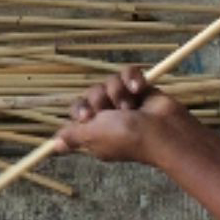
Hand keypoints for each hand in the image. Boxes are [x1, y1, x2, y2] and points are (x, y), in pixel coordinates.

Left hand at [54, 67, 197, 165]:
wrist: (165, 132)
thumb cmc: (128, 137)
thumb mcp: (93, 136)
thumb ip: (73, 136)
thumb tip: (55, 146)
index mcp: (96, 131)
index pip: (78, 111)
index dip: (80, 110)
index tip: (86, 116)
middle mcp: (110, 116)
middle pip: (92, 93)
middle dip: (100, 98)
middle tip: (113, 110)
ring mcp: (126, 102)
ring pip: (109, 81)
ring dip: (118, 91)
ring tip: (131, 104)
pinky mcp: (141, 90)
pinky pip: (128, 73)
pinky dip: (133, 78)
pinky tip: (139, 88)